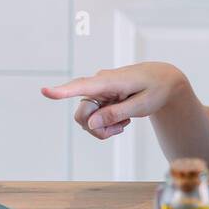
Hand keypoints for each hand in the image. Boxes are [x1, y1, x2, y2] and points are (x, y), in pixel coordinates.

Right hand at [41, 62, 181, 140]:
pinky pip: (93, 118)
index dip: (63, 91)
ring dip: (103, 127)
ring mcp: (97, 91)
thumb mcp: (142, 105)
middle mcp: (98, 84)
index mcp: (110, 81)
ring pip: (86, 119)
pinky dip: (106, 124)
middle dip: (98, 128)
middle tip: (121, 127)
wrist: (163, 79)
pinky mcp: (98, 97)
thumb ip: (116, 114)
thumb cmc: (155, 89)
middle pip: (82, 114)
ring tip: (125, 121)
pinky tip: (122, 118)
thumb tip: (91, 123)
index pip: (83, 86)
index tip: (45, 91)